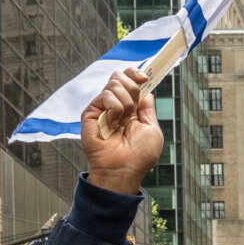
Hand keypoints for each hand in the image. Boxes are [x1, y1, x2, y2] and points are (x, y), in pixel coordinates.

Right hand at [81, 70, 162, 195]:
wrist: (122, 170)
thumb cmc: (139, 156)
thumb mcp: (152, 130)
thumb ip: (147, 109)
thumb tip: (146, 92)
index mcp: (131, 108)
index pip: (130, 80)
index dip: (137, 74)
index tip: (145, 77)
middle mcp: (116, 105)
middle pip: (121, 76)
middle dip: (132, 87)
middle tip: (133, 109)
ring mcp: (102, 107)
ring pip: (114, 83)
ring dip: (125, 102)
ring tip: (122, 122)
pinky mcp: (91, 111)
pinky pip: (106, 96)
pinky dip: (115, 109)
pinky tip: (112, 124)